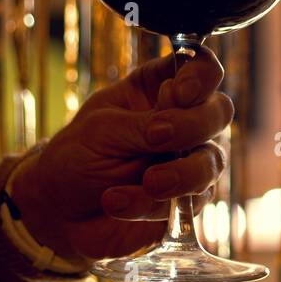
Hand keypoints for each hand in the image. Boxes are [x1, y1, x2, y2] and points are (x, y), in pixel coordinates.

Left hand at [9, 45, 232, 264]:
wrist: (59, 213)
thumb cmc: (76, 158)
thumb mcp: (101, 130)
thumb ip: (144, 121)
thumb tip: (183, 111)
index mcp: (159, 89)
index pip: (201, 68)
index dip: (201, 75)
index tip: (180, 93)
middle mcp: (183, 121)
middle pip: (220, 111)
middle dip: (194, 125)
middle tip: (157, 138)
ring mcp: (190, 161)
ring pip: (213, 160)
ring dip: (181, 173)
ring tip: (146, 183)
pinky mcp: (190, 200)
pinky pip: (194, 200)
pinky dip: (153, 203)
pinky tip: (117, 203)